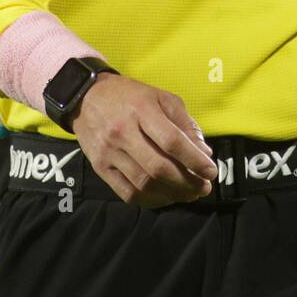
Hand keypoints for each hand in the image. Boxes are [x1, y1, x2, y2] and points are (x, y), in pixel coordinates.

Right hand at [69, 73, 217, 207]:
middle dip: (187, 182)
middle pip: (159, 167)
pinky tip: (165, 198)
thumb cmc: (130, 96)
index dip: (194, 160)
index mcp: (142, 110)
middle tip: (204, 188)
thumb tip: (204, 152)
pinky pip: (127, 193)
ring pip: (144, 183)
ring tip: (189, 194)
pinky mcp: (99, 167)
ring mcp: (109, 152)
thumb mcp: (161, 97)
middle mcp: (123, 132)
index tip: (211, 171)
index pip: (172, 141)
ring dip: (172, 194)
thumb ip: (184, 123)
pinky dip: (150, 200)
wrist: (85, 97)